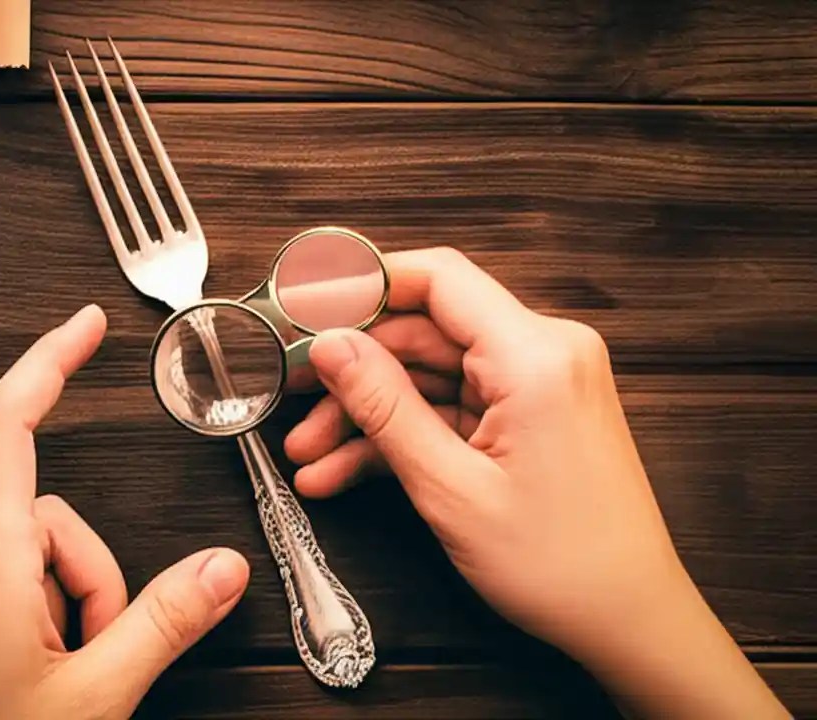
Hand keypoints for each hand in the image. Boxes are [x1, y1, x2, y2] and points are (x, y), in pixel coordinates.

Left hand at [0, 305, 249, 718]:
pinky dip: (14, 598)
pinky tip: (18, 666)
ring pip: (4, 533)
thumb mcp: (87, 698)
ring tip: (52, 664)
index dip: (50, 359)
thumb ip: (161, 624)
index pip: (10, 418)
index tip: (86, 326)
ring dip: (47, 584)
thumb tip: (221, 569)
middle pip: (30, 497)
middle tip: (91, 636)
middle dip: (78, 556)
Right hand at [284, 248, 787, 718]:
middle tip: (291, 398)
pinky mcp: (529, 416)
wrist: (628, 621)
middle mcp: (544, 354)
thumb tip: (330, 344)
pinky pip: (451, 409)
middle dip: (352, 370)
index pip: (436, 279)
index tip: (303, 307)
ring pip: (428, 375)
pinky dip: (402, 437)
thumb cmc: (560, 565)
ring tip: (308, 456)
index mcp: (535, 356)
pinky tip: (343, 472)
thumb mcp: (450, 487)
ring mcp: (537, 386)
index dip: (362, 284)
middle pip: (423, 331)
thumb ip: (384, 406)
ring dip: (367, 413)